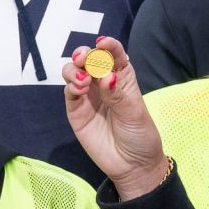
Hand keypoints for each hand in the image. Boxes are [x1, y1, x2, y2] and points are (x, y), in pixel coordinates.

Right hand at [60, 38, 169, 197]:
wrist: (132, 165)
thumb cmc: (139, 135)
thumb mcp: (134, 113)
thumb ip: (117, 94)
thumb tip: (105, 75)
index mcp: (122, 77)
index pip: (114, 54)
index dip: (108, 45)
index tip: (103, 42)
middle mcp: (102, 83)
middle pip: (88, 59)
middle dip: (84, 54)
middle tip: (84, 58)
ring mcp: (88, 96)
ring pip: (73, 72)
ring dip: (74, 69)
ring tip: (84, 80)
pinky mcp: (76, 110)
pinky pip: (69, 92)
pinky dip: (71, 86)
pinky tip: (80, 89)